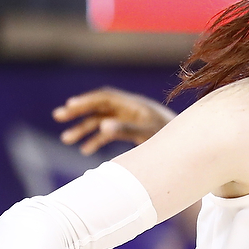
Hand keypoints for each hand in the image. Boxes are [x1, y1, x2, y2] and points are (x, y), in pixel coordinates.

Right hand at [54, 87, 174, 153]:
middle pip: (99, 106)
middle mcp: (129, 109)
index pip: (105, 97)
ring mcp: (129, 119)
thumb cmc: (170, 136)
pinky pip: (108, 132)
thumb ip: (126, 130)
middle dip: (79, 111)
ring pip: (101, 121)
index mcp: (134, 105)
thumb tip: (103, 127)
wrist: (190, 144)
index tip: (69, 106)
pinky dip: (97, 139)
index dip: (86, 100)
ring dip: (84, 129)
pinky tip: (85, 151)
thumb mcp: (148, 133)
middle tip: (58, 116)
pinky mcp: (131, 130)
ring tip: (66, 139)